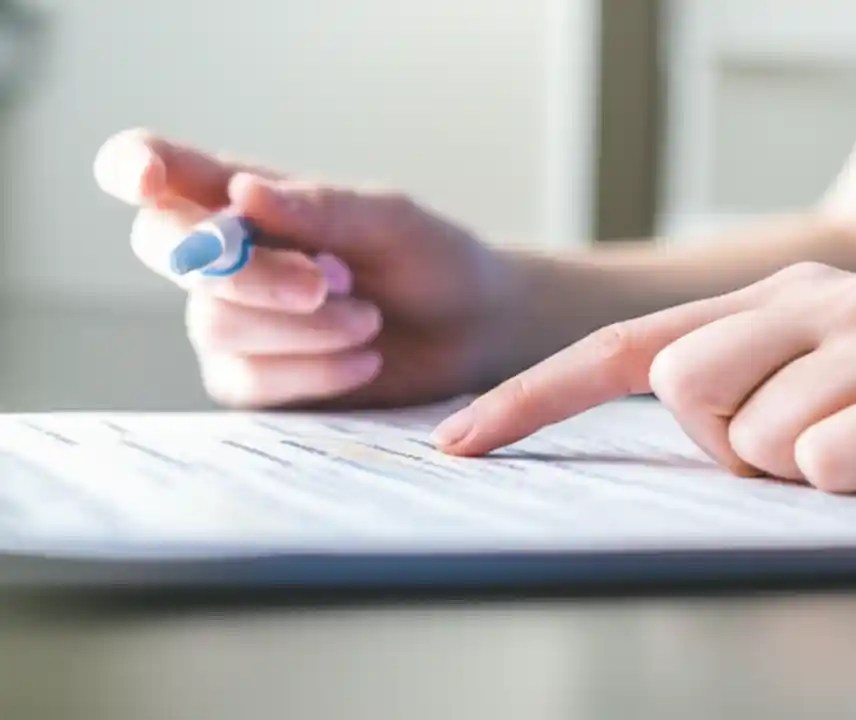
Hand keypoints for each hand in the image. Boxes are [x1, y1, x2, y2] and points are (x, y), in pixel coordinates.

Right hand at [95, 129, 519, 407]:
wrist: (470, 331)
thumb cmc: (428, 258)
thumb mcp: (389, 221)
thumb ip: (320, 207)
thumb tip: (240, 192)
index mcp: (240, 194)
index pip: (151, 165)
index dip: (132, 166)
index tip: (149, 180)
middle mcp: (219, 255)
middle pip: (166, 246)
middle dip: (250, 271)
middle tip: (332, 280)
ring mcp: (226, 321)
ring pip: (216, 321)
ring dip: (306, 327)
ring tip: (369, 320)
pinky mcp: (249, 381)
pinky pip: (249, 381)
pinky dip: (315, 371)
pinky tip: (363, 358)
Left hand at [432, 262, 855, 493]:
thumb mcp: (833, 389)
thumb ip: (750, 394)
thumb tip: (683, 438)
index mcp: (779, 298)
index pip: (626, 346)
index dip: (535, 399)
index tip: (459, 445)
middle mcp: (819, 296)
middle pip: (680, 389)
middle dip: (727, 448)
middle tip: (815, 451)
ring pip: (755, 437)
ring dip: (806, 471)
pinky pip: (830, 460)